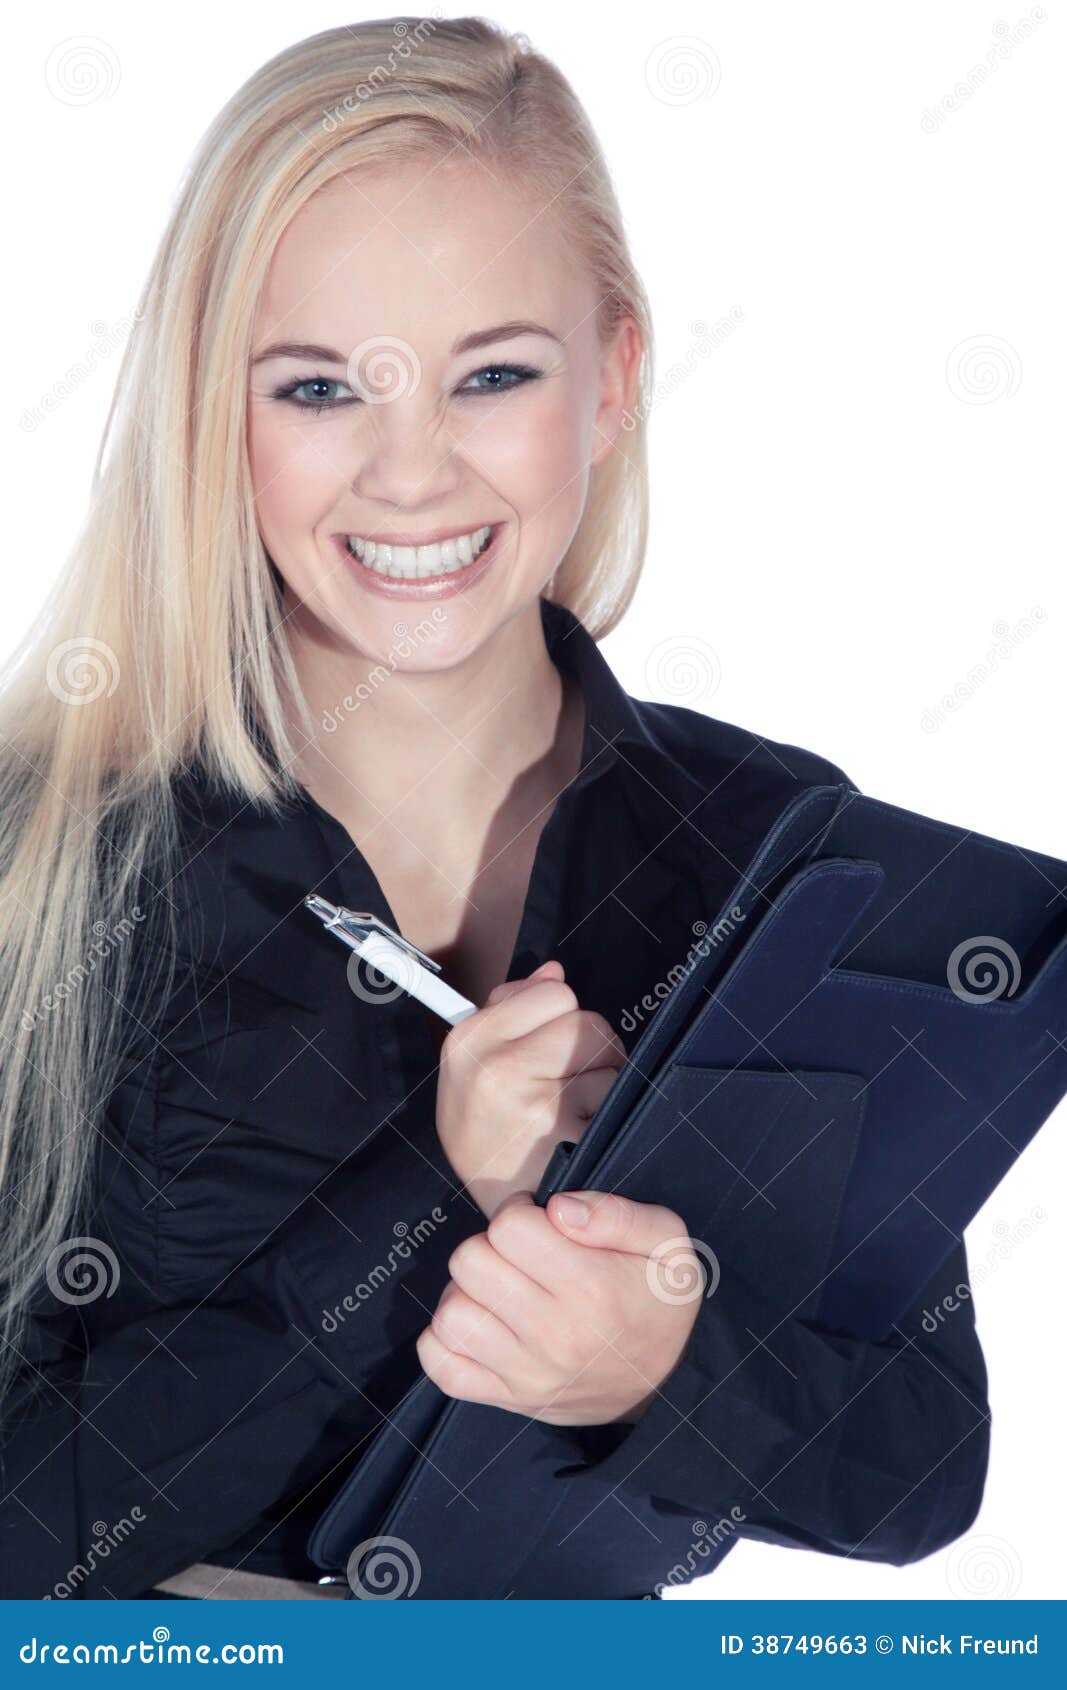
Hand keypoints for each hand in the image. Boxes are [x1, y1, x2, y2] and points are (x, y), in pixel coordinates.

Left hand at [415, 1189, 703, 1425]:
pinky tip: (479, 1322)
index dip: (520, 1211)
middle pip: (470, 1262)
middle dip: (491, 1246)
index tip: (541, 1223)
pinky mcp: (508, 1400)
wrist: (668, 1385)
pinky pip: (442, 1366)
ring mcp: (527, 1374)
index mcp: (591, 1288)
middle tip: (520, 1256)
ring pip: (450, 1313)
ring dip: (466, 1291)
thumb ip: (618, 1214)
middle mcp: (554, 1335)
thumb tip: (558, 1207)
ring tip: (499, 1289)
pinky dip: (445, 1340)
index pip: (509, 1227)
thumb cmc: (660, 1303)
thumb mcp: (669, 1245)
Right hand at [434, 960, 626, 1219]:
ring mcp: (532, 1103)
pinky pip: (620, 1099)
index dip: (559, 1022)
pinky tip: (585, 1143)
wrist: (505, 1226)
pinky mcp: (570, 1138)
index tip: (542, 1055)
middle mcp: (494, 1069)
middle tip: (564, 1095)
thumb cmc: (496, 1142)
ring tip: (573, 1122)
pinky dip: (614, 1120)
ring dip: (606, 1087)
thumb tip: (553, 969)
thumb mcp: (477, 1074)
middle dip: (590, 1054)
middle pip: (587, 1023)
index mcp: (467, 1044)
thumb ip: (512, 1011)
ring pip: (611, 1060)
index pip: (554, 992)